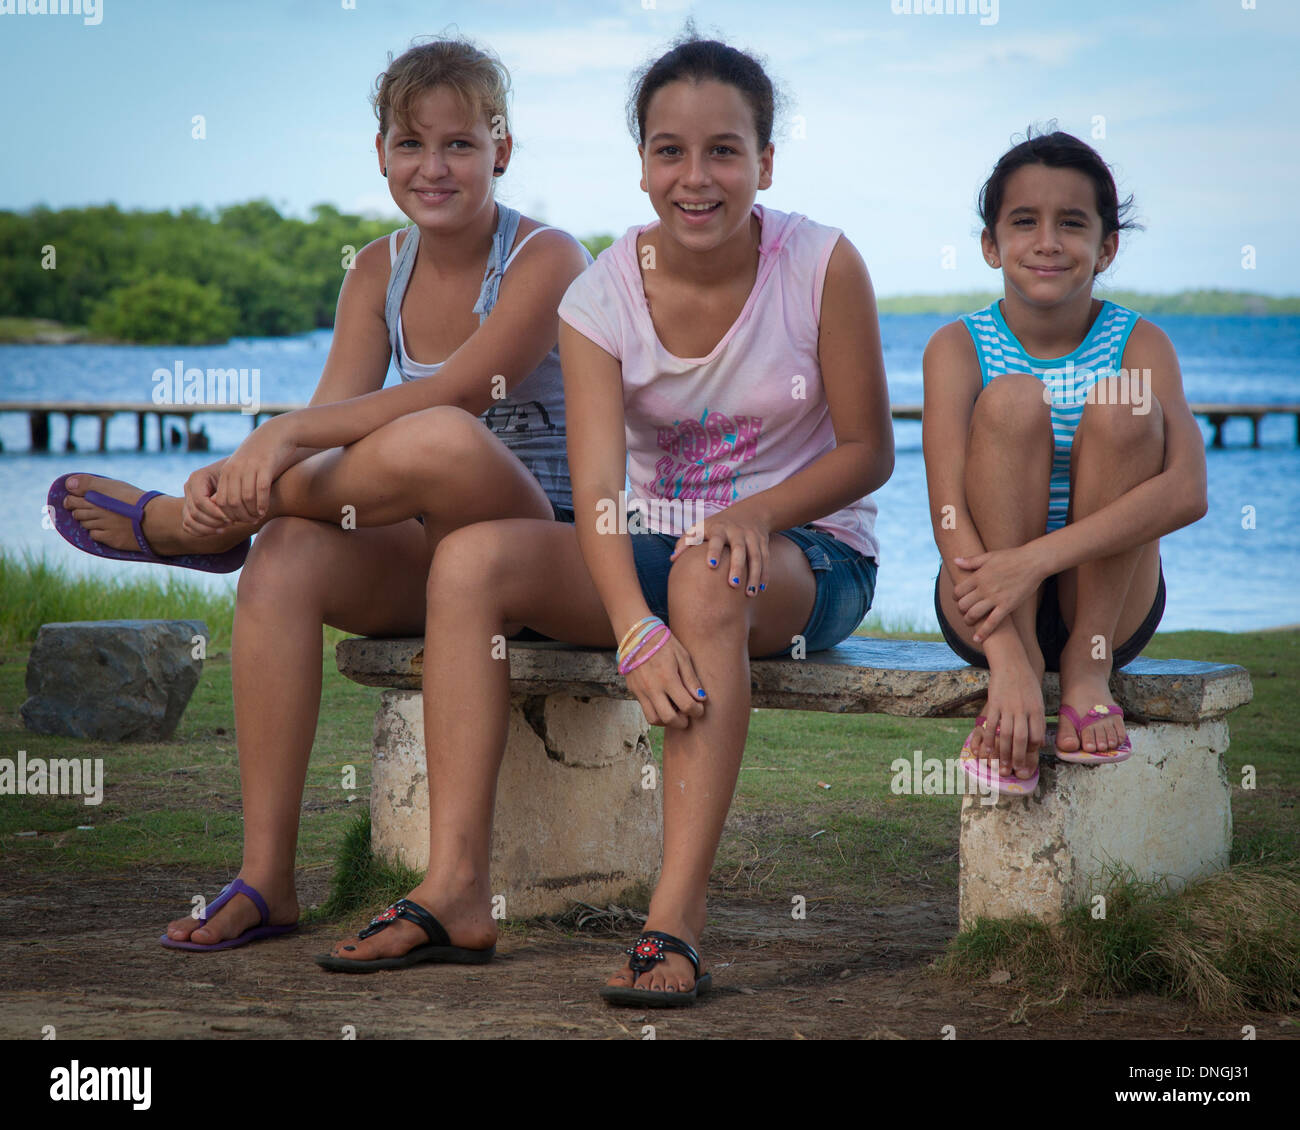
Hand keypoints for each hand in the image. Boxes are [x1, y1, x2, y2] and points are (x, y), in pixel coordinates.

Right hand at [181, 458, 231, 535]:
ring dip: (208, 528)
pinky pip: (188, 525)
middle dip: (214, 521)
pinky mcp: (189, 509)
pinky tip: (220, 530)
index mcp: (197, 478)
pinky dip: (202, 531)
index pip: (200, 501)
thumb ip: (226, 493)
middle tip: (231, 523)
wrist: (236, 474)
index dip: (215, 512)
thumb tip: (223, 512)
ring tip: (226, 527)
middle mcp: (189, 488)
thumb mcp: (234, 478)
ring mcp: (187, 499)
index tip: (231, 518)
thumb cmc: (238, 475)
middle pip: (195, 513)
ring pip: (189, 521)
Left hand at [213, 416, 298, 523]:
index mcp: (227, 471)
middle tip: (250, 521)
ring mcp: (249, 467)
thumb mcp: (242, 466)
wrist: (277, 433)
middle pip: (232, 503)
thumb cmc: (261, 453)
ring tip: (258, 517)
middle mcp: (235, 470)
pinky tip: (265, 511)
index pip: (221, 501)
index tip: (239, 520)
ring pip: (246, 499)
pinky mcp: (265, 466)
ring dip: (252, 513)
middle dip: (241, 517)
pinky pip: (261, 491)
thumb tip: (230, 506)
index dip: (229, 515)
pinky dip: (262, 504)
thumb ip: (234, 482)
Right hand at [624, 630, 706, 729]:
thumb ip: (691, 679)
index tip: (700, 709)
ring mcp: (640, 690)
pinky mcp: (633, 690)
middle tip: (688, 717)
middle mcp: (652, 687)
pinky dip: (657, 712)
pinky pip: (645, 709)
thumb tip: (701, 699)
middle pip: (669, 718)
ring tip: (676, 713)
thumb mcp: (682, 656)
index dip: (697, 711)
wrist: (636, 635)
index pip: (686, 705)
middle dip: (682, 722)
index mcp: (667, 678)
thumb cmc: (663, 643)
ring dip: (667, 721)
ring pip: (653, 719)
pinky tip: (665, 704)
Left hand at [669, 505, 770, 596]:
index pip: (716, 540)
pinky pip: (766, 560)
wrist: (750, 512)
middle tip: (732, 585)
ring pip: (756, 557)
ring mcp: (752, 538)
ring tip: (750, 594)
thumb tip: (672, 559)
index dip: (714, 551)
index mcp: (719, 529)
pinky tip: (761, 590)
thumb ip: (686, 542)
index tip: (711, 566)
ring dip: (754, 575)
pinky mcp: (763, 544)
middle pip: (739, 549)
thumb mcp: (701, 528)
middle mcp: (737, 532)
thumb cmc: (716, 526)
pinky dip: (764, 574)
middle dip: (737, 567)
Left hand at [952, 545, 1047, 641]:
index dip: (955, 598)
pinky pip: (992, 622)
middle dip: (961, 610)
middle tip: (964, 611)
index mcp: (978, 576)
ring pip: (974, 614)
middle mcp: (984, 588)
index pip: (958, 591)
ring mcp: (995, 598)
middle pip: (963, 604)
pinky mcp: (1007, 606)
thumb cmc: (1012, 557)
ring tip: (969, 622)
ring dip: (968, 621)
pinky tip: (977, 639)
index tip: (958, 600)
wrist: (1034, 562)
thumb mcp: (989, 556)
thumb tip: (955, 561)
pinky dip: (983, 632)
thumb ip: (971, 561)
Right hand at [972, 657, 1045, 777]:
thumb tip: (1037, 742)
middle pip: (1021, 739)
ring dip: (1003, 753)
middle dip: (1018, 758)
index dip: (1033, 750)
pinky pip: (991, 724)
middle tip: (1015, 771)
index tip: (1028, 760)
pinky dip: (989, 739)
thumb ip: (1037, 720)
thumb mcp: (1038, 700)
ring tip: (1001, 767)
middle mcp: (1023, 710)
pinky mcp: (994, 704)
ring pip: (1006, 735)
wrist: (1012, 664)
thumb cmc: (1026, 684)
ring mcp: (1007, 707)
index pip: (1036, 735)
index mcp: (1036, 710)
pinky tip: (987, 750)